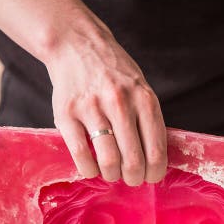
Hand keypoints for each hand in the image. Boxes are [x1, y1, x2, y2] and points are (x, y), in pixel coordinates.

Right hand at [45, 23, 166, 184]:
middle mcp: (120, 103)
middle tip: (131, 178)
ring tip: (112, 173)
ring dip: (112, 175)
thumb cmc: (114, 73)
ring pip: (109, 160)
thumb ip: (148, 119)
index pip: (156, 149)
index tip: (151, 177)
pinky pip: (81, 154)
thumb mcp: (140, 89)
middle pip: (134, 160)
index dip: (155, 172)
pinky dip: (89, 169)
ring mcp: (92, 107)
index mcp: (144, 99)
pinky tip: (92, 168)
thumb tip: (155, 160)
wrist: (77, 45)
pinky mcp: (67, 113)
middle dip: (134, 178)